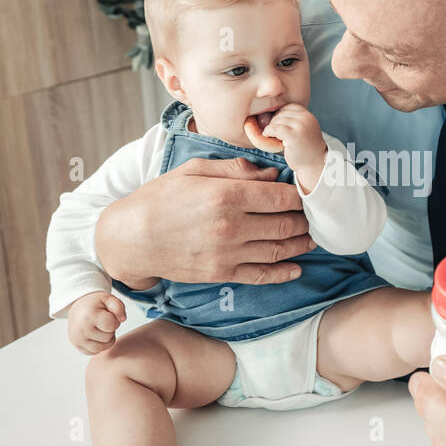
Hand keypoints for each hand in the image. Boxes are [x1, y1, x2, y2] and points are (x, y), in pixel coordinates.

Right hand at [67, 291, 126, 354]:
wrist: (78, 308)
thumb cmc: (94, 304)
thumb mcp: (108, 298)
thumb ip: (119, 306)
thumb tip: (123, 319)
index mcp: (89, 315)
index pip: (112, 325)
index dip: (114, 320)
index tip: (108, 315)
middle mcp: (81, 329)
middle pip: (108, 338)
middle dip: (109, 330)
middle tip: (103, 321)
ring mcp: (77, 339)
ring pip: (102, 348)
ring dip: (105, 339)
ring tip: (101, 328)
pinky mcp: (77, 346)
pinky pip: (94, 351)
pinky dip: (98, 345)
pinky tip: (95, 335)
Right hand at [95, 156, 316, 286]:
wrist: (131, 238)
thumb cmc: (160, 198)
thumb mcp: (194, 170)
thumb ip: (236, 169)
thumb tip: (271, 174)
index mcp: (226, 195)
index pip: (281, 196)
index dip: (300, 194)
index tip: (307, 192)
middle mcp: (231, 226)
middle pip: (285, 224)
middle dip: (305, 219)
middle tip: (315, 215)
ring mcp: (227, 254)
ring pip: (279, 250)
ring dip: (301, 244)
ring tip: (312, 238)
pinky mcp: (221, 274)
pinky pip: (261, 275)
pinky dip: (284, 273)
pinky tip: (296, 267)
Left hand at [262, 103, 327, 192]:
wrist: (313, 165)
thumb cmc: (305, 150)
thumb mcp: (304, 130)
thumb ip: (295, 121)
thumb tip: (273, 113)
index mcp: (308, 116)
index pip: (289, 107)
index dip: (280, 114)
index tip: (277, 124)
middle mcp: (306, 119)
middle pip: (282, 113)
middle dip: (274, 121)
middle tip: (272, 132)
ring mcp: (300, 127)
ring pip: (277, 120)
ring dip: (270, 127)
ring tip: (271, 135)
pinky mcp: (293, 136)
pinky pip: (275, 128)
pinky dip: (268, 131)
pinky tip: (267, 136)